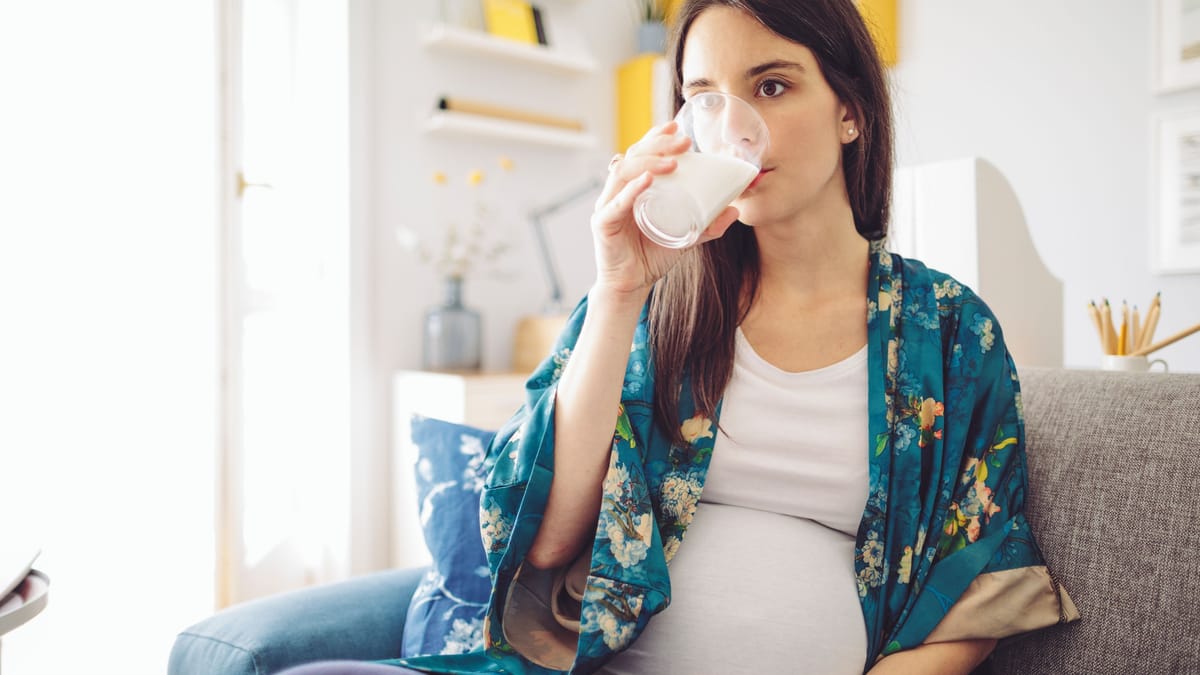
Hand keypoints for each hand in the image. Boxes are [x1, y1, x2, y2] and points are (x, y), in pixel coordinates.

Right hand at [590, 121, 740, 297]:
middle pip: (633, 156)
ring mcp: (608, 205)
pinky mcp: (603, 224)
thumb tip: (735, 210)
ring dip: (649, 163)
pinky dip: (631, 190)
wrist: (632, 285)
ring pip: (623, 173)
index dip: (656, 136)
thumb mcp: (685, 237)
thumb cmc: (652, 256)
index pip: (641, 152)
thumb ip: (707, 225)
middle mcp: (617, 190)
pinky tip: (647, 181)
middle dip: (658, 144)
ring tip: (673, 163)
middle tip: (684, 142)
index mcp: (633, 186)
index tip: (676, 126)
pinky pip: (616, 203)